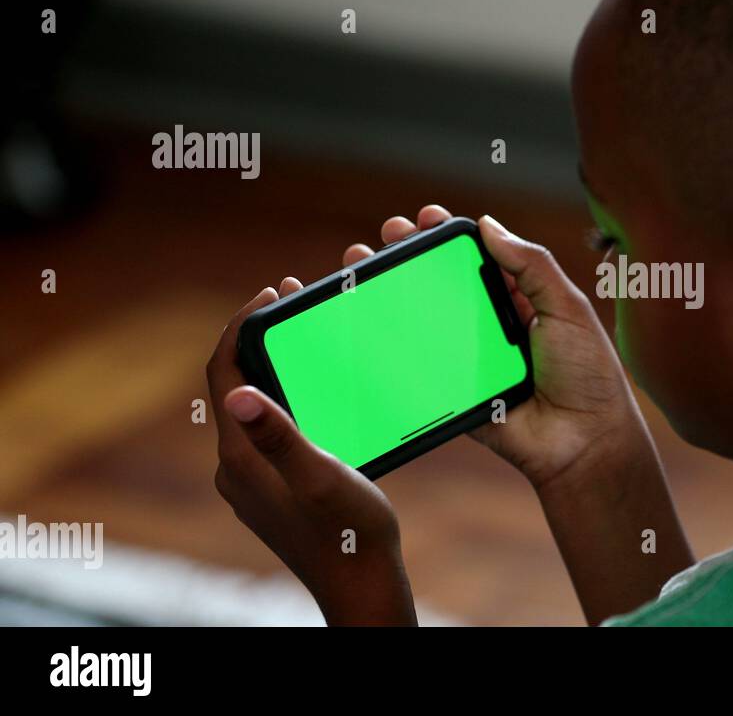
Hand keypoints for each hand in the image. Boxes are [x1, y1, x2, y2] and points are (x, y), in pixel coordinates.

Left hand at [207, 284, 416, 625]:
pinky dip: (285, 397)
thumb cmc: (348, 533)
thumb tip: (237, 393)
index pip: (222, 375)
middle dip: (257, 340)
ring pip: (252, 408)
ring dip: (272, 367)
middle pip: (234, 387)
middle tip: (288, 303)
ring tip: (302, 336)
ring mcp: (253, 481)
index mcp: (241, 458)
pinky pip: (268, 431)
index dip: (239, 328)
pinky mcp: (273, 491)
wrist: (361, 585)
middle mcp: (237, 468)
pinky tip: (317, 393)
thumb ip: (278, 435)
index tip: (269, 295)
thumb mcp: (319, 476)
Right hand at [343, 205, 653, 490]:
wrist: (583, 442)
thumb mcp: (568, 309)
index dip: (450, 237)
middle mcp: (492, 324)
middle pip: (443, 284)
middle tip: (386, 236)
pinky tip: (368, 326)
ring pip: (424, 323)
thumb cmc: (588, 373)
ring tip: (362, 271)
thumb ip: (532, 265)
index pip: (478, 258)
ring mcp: (471, 358)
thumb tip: (488, 224)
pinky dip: (394, 350)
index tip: (425, 218)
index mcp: (521, 298)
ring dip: (391, 298)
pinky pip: (421, 369)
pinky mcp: (456, 392)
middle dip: (410, 257)